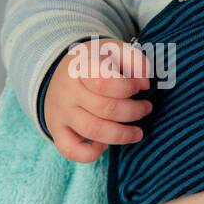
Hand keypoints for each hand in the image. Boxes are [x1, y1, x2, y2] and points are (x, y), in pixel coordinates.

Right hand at [43, 37, 153, 162]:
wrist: (64, 72)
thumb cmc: (98, 62)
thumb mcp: (115, 50)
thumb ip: (135, 59)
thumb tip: (145, 82)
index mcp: (80, 67)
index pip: (104, 81)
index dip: (130, 87)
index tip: (141, 86)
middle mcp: (67, 90)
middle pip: (106, 109)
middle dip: (135, 111)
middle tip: (146, 108)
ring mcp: (60, 112)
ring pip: (94, 130)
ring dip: (123, 135)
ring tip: (138, 132)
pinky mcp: (57, 130)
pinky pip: (70, 150)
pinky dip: (91, 153)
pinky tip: (104, 144)